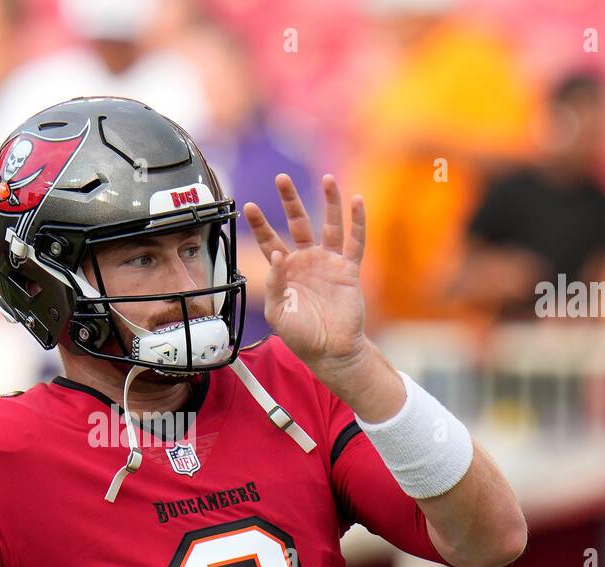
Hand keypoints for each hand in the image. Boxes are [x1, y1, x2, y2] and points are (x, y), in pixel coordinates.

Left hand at [243, 173, 367, 378]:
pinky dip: (357, 222)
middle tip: (282, 178)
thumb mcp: (278, 313)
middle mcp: (306, 261)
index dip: (259, 224)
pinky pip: (354, 242)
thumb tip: (276, 256)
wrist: (330, 351)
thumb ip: (275, 285)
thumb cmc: (301, 336)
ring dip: (329, 202)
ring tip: (327, 179)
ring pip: (329, 225)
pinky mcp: (349, 270)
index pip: (269, 241)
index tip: (247, 206)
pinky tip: (357, 202)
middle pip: (298, 222)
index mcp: (285, 271)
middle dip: (290, 200)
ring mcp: (328, 263)